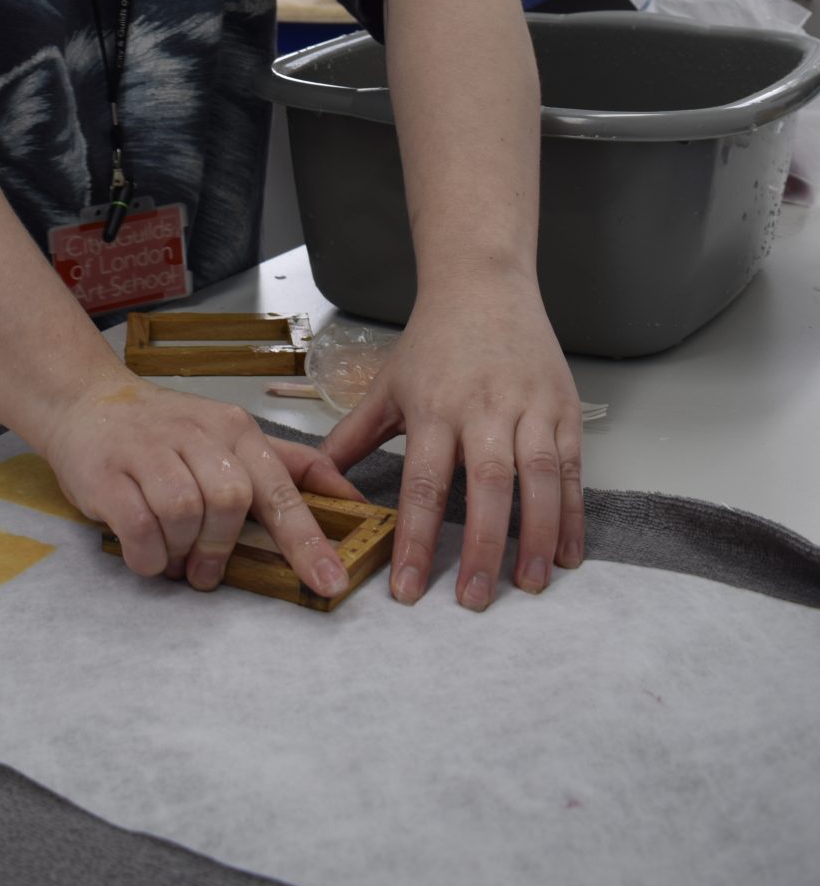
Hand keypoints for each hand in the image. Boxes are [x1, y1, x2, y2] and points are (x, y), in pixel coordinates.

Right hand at [43, 378, 363, 598]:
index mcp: (234, 429)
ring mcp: (148, 450)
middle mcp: (195, 434)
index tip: (330, 582)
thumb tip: (349, 497)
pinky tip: (146, 553)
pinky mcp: (107, 474)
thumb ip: (288, 465)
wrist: (86, 402)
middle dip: (221, 548)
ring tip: (172, 557)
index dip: (306, 538)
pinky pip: (139, 527)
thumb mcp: (230, 436)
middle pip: (230, 501)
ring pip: (184, 513)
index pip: (279, 487)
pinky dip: (148, 556)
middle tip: (206, 570)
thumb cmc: (164, 430)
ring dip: (182, 553)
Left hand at [319, 267, 583, 609]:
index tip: (409, 591)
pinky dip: (572, 511)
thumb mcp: (387, 383)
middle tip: (476, 602)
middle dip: (483, 548)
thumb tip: (314, 477)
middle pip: (486, 484)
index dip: (417, 540)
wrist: (482, 283)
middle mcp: (482, 408)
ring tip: (530, 585)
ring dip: (536, 534)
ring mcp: (528, 406)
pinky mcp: (562, 406)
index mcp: (433, 407)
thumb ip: (353, 435)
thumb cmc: (433, 340)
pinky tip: (567, 552)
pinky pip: (572, 466)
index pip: (423, 483)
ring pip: (538, 476)